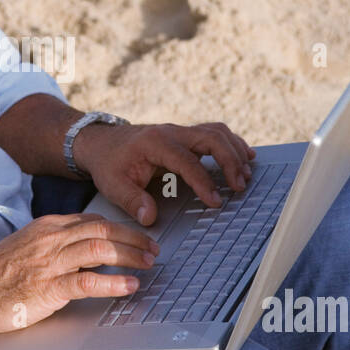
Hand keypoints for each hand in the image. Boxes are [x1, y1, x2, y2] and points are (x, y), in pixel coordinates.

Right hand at [0, 212, 159, 334]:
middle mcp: (51, 239)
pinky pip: (88, 281)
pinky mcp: (47, 287)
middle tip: (153, 249)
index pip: (93, 220)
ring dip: (130, 256)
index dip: (122, 227)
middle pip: (103, 230)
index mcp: (47, 228)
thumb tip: (85, 250)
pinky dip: (114, 282)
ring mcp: (49, 262)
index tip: (139, 236)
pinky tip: (129, 286)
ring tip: (148, 264)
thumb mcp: (27, 248)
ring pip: (100, 249)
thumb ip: (55, 245)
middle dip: (134, 238)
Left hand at [73, 120, 255, 225]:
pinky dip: (232, 144)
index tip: (215, 201)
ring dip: (235, 151)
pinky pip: (215, 133)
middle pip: (211, 138)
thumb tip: (150, 217)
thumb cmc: (109, 163)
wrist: (102, 143)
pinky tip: (246, 157)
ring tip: (247, 174)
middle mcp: (172, 132)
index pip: (187, 161)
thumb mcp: (112, 185)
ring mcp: (181, 132)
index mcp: (155, 143)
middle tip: (240, 186)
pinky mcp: (186, 136)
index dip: (204, 182)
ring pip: (217, 132)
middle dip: (230, 161)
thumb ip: (132, 201)